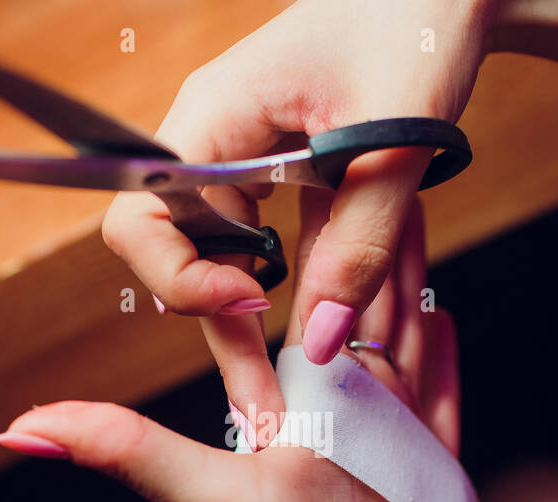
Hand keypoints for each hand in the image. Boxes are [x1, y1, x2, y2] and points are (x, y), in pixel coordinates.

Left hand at [0, 199, 499, 501]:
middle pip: (332, 326)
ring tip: (406, 228)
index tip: (249, 212)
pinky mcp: (431, 476)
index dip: (248, 275)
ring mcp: (380, 451)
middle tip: (353, 191)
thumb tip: (18, 428)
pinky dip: (444, 361)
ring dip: (397, 293)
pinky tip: (443, 314)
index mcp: (269, 427)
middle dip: (343, 263)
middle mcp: (323, 431)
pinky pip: (441, 404)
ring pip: (392, 353)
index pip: (251, 333)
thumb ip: (125, 449)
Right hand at [101, 0, 492, 444]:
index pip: (144, 218)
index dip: (182, 277)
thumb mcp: (394, 145)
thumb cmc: (413, 24)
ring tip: (297, 385)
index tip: (252, 301)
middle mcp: (212, 141)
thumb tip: (323, 343)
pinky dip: (298, 287)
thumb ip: (359, 247)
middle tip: (267, 407)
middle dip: (223, 330)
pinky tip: (331, 328)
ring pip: (226, 259)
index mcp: (212, 118)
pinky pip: (269, 244)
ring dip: (261, 320)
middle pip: (180, 255)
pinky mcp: (278, 171)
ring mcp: (242, 157)